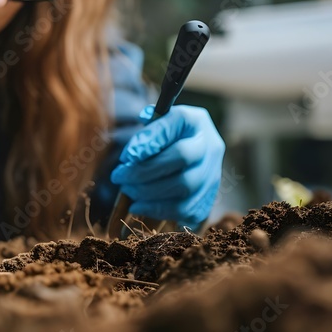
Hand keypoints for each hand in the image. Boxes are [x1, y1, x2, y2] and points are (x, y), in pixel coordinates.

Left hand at [110, 105, 224, 229]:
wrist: (183, 158)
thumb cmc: (161, 139)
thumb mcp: (153, 125)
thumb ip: (146, 130)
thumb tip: (135, 151)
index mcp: (195, 120)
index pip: (176, 123)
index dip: (151, 140)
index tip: (127, 155)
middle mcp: (210, 145)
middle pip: (182, 157)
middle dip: (144, 170)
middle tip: (119, 176)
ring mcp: (213, 173)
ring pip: (185, 186)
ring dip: (149, 192)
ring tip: (127, 190)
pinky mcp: (209, 198)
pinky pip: (187, 209)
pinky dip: (159, 210)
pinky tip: (138, 206)